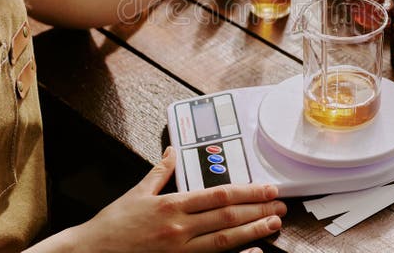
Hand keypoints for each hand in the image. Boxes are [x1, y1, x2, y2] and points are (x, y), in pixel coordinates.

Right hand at [68, 147, 285, 251]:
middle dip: (258, 210)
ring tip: (274, 225)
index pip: (218, 195)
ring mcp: (180, 250)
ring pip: (225, 240)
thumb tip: (173, 150)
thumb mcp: (136, 193)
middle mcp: (179, 228)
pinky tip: (252, 252)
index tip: (266, 189)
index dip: (247, 192)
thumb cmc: (112, 227)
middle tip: (281, 205)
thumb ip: (159, 171)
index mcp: (171, 205)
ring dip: (253, 231)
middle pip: (228, 216)